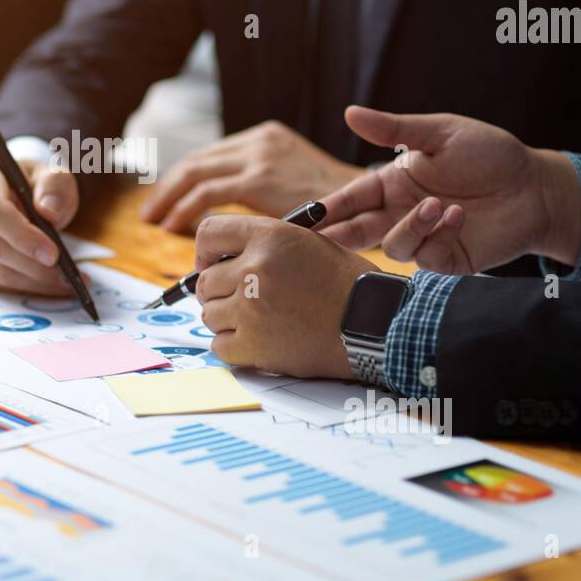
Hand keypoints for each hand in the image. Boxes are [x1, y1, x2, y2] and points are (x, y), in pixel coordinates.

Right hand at [0, 158, 80, 293]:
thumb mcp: (52, 176)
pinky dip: (25, 288)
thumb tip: (48, 212)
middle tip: (66, 276)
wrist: (17, 197)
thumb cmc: (34, 187)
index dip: (23, 236)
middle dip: (34, 266)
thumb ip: (55, 187)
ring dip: (34, 282)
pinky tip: (48, 285)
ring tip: (65, 282)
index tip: (53, 254)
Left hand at [139, 120, 363, 233]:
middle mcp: (260, 141)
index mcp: (267, 138)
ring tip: (155, 220)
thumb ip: (260, 191)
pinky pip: (206, 193)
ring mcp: (259, 157)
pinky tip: (175, 227)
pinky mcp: (259, 178)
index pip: (211, 156)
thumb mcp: (293, 188)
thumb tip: (224, 218)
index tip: (167, 200)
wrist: (371, 208)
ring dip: (169, 199)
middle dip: (168, 187)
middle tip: (150, 212)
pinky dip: (185, 210)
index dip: (183, 179)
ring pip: (194, 174)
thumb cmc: (337, 210)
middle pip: (196, 161)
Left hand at [193, 215, 375, 378]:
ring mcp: (251, 309)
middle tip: (242, 300)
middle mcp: (255, 269)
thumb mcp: (306, 243)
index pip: (208, 233)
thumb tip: (219, 263)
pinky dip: (233, 347)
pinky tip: (258, 341)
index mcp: (269, 237)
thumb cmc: (347, 285)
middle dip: (219, 292)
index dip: (205, 252)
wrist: (376, 323)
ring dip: (227, 320)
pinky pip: (219, 347)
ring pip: (209, 315)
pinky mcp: (254, 346)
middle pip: (204, 282)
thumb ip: (262, 247)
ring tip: (260, 321)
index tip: (211, 264)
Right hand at [319, 107, 580, 272]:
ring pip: (393, 246)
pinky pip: (427, 257)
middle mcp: (402, 213)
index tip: (306, 218)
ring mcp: (424, 239)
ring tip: (437, 205)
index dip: (327, 209)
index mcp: (393, 184)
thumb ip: (394, 129)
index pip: (350, 199)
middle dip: (339, 235)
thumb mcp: (440, 133)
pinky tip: (458, 215)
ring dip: (410, 227)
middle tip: (324, 237)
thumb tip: (350, 113)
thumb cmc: (490, 155)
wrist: (537, 186)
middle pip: (358, 231)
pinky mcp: (448, 259)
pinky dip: (438, 235)